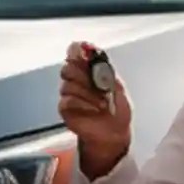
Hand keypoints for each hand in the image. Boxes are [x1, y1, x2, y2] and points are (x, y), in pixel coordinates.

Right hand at [58, 41, 132, 178]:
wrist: (115, 132)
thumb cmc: (116, 110)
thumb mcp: (117, 86)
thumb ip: (105, 70)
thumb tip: (95, 56)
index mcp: (89, 70)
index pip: (75, 51)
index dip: (78, 50)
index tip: (85, 54)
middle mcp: (77, 79)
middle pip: (68, 67)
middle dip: (83, 74)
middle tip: (97, 83)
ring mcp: (69, 94)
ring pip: (68, 85)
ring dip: (88, 94)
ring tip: (102, 103)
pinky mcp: (65, 109)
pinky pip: (68, 101)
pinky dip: (83, 104)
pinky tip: (93, 110)